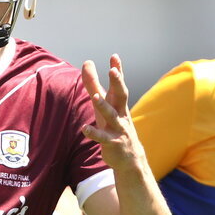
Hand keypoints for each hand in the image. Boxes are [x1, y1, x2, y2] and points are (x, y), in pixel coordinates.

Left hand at [81, 54, 143, 172]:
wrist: (129, 157)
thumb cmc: (113, 126)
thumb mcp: (103, 105)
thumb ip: (93, 84)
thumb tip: (87, 62)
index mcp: (118, 103)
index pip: (118, 84)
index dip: (118, 70)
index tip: (114, 56)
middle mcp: (120, 113)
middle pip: (121, 96)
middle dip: (118, 83)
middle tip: (114, 71)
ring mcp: (118, 128)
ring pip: (111, 116)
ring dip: (103, 106)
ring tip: (95, 96)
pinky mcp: (113, 143)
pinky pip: (103, 138)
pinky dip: (94, 133)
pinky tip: (84, 129)